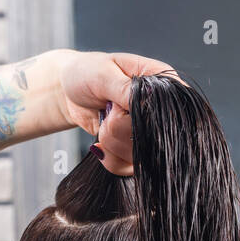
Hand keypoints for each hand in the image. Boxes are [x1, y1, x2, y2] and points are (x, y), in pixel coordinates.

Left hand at [57, 50, 183, 175]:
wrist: (68, 91)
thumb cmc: (87, 72)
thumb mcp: (103, 74)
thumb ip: (125, 88)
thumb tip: (148, 98)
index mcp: (164, 84)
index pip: (171, 109)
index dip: (144, 114)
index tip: (120, 106)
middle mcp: (161, 112)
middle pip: (153, 136)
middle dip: (119, 128)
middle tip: (107, 109)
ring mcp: (150, 134)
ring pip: (140, 155)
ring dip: (111, 141)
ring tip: (104, 120)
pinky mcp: (136, 151)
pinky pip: (128, 168)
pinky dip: (110, 158)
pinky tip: (101, 141)